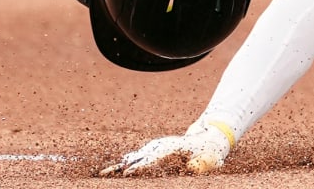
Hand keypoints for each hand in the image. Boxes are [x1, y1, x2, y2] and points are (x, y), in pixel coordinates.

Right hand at [99, 120, 233, 175]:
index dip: (141, 166)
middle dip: (126, 167)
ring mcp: (155, 148)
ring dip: (120, 165)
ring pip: (134, 157)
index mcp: (172, 149)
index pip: (153, 159)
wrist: (207, 139)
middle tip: (108, 175)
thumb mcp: (210, 159)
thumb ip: (202, 164)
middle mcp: (160, 147)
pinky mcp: (153, 151)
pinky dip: (123, 163)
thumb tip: (192, 167)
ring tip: (104, 174)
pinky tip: (110, 170)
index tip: (129, 172)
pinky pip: (135, 158)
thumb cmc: (209, 152)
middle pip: (139, 158)